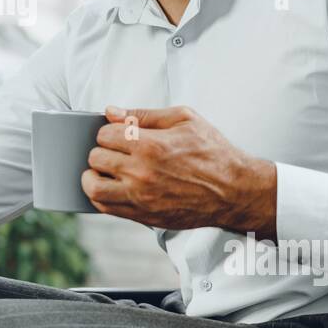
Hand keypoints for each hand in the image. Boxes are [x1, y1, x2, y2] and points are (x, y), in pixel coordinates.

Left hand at [81, 105, 276, 236]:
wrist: (235, 191)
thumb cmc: (213, 152)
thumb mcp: (185, 119)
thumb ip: (144, 114)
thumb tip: (112, 111)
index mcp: (151, 145)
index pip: (104, 134)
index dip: (109, 131)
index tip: (118, 134)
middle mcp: (141, 173)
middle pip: (95, 158)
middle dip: (102, 150)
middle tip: (114, 150)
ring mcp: (141, 197)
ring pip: (93, 188)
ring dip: (93, 176)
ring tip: (104, 170)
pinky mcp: (143, 216)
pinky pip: (106, 209)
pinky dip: (101, 197)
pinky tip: (111, 187)